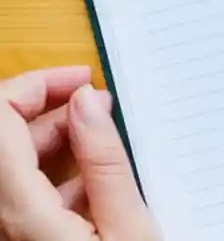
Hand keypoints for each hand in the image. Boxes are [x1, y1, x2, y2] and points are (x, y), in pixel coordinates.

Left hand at [0, 67, 159, 240]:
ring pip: (11, 162)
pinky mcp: (19, 238)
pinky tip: (95, 185)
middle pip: (3, 136)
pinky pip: (20, 192)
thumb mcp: (130, 230)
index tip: (83, 80)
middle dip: (48, 108)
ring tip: (107, 140)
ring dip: (52, 140)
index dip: (36, 86)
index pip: (0, 120)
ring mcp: (7, 229)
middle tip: (100, 102)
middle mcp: (1, 219)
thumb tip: (86, 103)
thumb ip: (105, 165)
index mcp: (22, 211)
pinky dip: (51, 173)